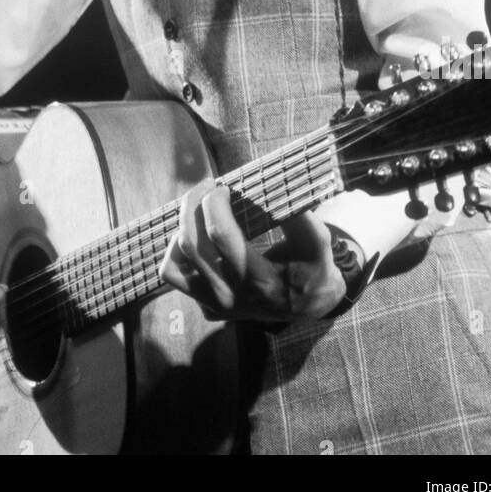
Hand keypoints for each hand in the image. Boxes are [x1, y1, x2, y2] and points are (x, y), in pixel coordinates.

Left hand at [158, 179, 356, 323]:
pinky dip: (178, 252)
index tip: (223, 186)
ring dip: (180, 229)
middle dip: (193, 205)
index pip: (220, 235)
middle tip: (206, 186)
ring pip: (174, 265)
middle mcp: (233, 296)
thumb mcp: (316, 239)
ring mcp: (217, 306)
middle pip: (191, 244)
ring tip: (197, 210)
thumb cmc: (313, 265)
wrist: (312, 305)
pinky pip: (176, 277)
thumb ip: (295, 214)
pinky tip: (196, 235)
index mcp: (260, 280)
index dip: (214, 202)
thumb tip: (270, 184)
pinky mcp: (208, 307)